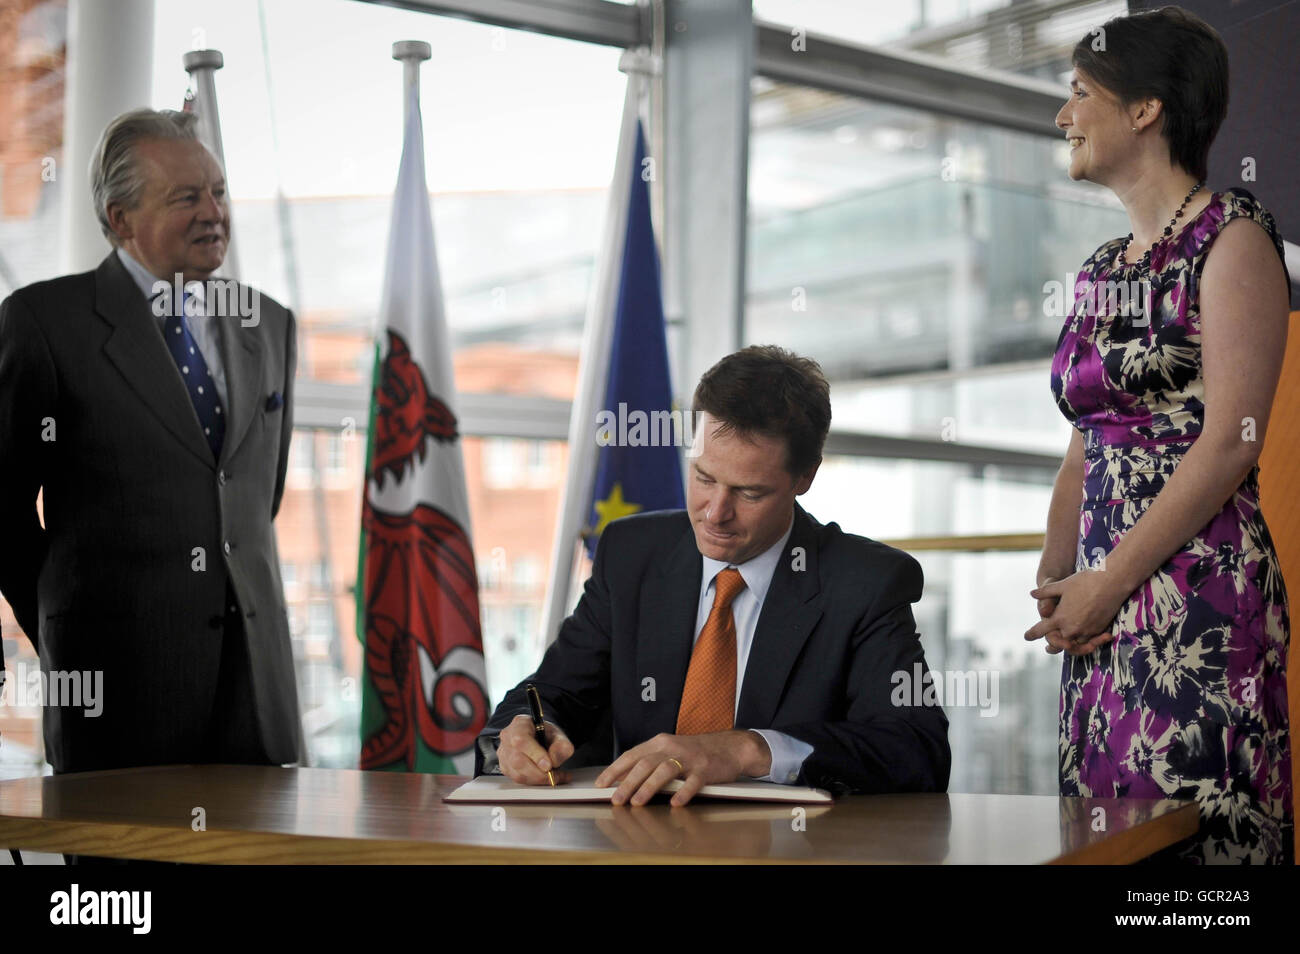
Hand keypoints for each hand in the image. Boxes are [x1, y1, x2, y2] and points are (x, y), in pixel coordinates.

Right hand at [496, 714, 573, 784]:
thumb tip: (554, 760)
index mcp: (520, 724)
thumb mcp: (559, 735)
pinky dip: (535, 782)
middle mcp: (508, 737)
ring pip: (517, 773)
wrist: (540, 739)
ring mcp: (504, 753)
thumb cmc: (546, 735)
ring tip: (555, 777)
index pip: (521, 740)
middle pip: (518, 760)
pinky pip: (518, 780)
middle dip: (539, 772)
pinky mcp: (505, 767)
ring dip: (539, 779)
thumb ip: (561, 746)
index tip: (548, 765)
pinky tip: (546, 778)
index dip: (535, 754)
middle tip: (555, 774)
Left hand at [595, 730, 771, 806]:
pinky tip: (676, 803)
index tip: (601, 784)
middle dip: (628, 783)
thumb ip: (648, 762)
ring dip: (649, 787)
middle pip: (645, 764)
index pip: (632, 755)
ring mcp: (690, 758)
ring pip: (665, 771)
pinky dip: (684, 792)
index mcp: (659, 742)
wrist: (729, 747)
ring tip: (638, 802)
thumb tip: (622, 779)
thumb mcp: (669, 750)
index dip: (615, 770)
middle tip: (616, 799)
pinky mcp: (706, 769)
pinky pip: (693, 782)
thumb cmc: (695, 752)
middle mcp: (672, 747)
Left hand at [1024, 570, 1125, 655]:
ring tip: (1067, 645)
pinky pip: (1089, 642)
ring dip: (1069, 646)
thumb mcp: (1062, 585)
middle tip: (1047, 647)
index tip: (1026, 637)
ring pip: (1074, 646)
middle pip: (1058, 642)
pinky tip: (1084, 639)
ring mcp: (1086, 631)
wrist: (1111, 583)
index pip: (1041, 630)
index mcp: (1059, 617)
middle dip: (1052, 644)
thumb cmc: (1085, 581)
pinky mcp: (1099, 631)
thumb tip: (1032, 594)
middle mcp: (1071, 628)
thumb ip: (1046, 592)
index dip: (1032, 634)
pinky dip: (1085, 643)